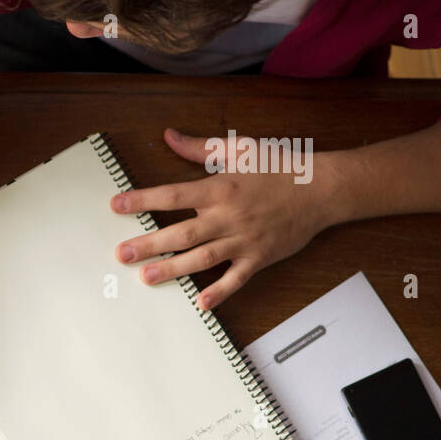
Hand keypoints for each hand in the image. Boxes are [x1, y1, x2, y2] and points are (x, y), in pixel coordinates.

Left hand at [111, 128, 336, 308]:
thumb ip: (199, 147)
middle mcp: (229, 216)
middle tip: (121, 254)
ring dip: (174, 268)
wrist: (323, 189)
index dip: (144, 200)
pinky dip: (220, 292)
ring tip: (146, 277)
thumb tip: (169, 136)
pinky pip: (237, 279)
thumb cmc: (280, 167)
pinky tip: (200, 303)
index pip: (174, 195)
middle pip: (183, 232)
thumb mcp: (239, 149)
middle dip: (150, 243)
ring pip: (204, 258)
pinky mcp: (260, 257)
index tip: (116, 205)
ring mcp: (244, 240)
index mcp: (221, 188)